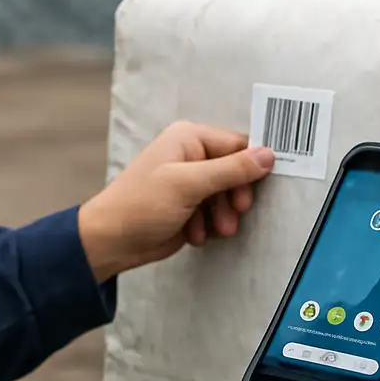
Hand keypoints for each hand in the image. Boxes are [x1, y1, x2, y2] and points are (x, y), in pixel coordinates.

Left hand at [78, 121, 276, 281]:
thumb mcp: (188, 184)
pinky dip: (209, 225)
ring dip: (224, 215)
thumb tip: (268, 155)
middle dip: (235, 196)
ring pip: (227, 196)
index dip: (250, 167)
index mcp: (189, 138)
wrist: (112, 242)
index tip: (258, 188)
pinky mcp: (188, 205)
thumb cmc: (140, 205)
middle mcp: (191, 156)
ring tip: (216, 229)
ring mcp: (189, 182)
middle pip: (235, 172)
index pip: (237, 144)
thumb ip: (230, 170)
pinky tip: (194, 233)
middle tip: (235, 212)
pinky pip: (215, 212)